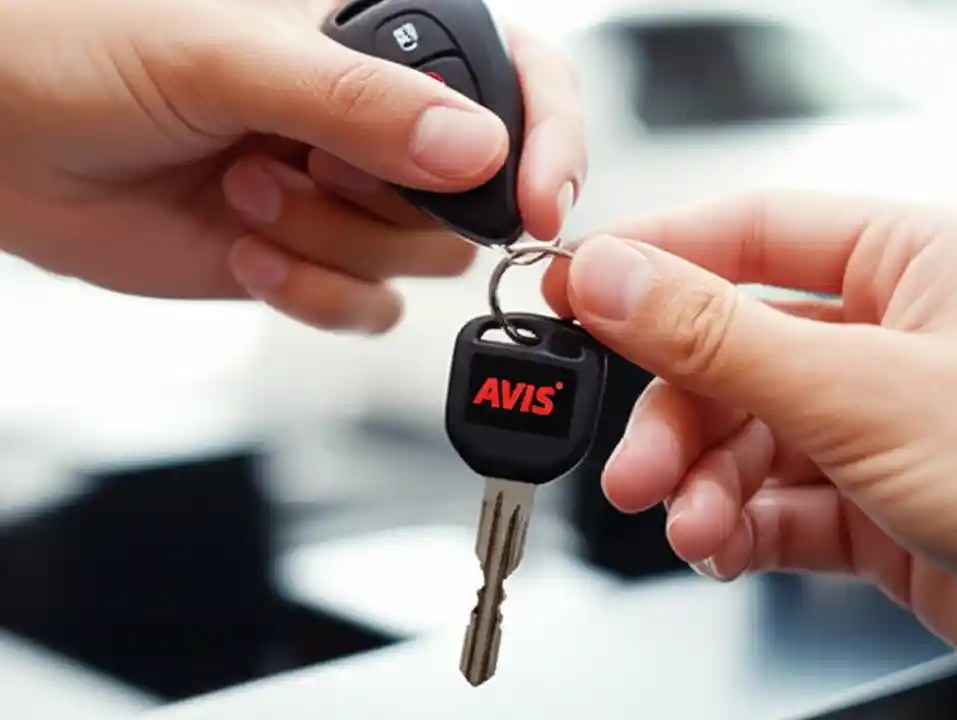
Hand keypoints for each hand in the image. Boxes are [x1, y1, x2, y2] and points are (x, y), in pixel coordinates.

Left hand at [0, 0, 583, 333]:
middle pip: (476, 192)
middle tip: (317, 168)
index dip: (547, 138)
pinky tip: (247, 248)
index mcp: (378, 36)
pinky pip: (370, 307)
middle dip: (391, 199)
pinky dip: (315, 291)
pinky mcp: (315, 255)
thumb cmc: (80, 50)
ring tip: (248, 191)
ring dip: (336, 240)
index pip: (518, 77)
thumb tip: (479, 149)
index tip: (534, 201)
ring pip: (423, 258)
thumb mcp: (227, 57)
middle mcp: (377, 118)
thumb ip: (359, 101)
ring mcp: (349, 192)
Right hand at [542, 192, 956, 717]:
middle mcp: (902, 335)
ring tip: (688, 526)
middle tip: (633, 463)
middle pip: (740, 350)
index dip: (658, 259)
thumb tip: (616, 275)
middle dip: (679, 412)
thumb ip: (723, 339)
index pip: (755, 234)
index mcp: (917, 261)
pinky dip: (743, 528)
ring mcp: (892, 425)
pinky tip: (724, 549)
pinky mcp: (885, 506)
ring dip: (707, 483)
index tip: (577, 290)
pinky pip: (783, 503)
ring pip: (755, 436)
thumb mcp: (864, 393)